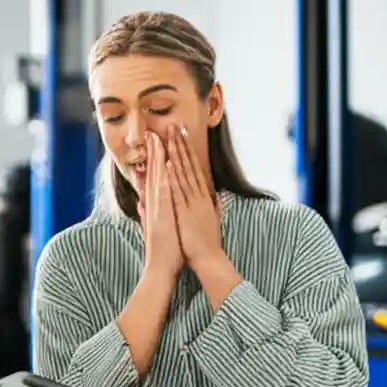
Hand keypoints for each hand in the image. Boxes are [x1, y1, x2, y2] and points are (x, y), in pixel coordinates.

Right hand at [137, 130, 182, 278]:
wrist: (159, 269)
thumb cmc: (162, 251)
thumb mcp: (152, 229)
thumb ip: (145, 214)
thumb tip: (140, 202)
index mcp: (153, 207)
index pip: (153, 179)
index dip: (154, 160)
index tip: (154, 144)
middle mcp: (152, 204)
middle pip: (153, 173)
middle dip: (153, 152)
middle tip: (153, 132)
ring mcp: (156, 208)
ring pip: (157, 177)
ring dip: (157, 158)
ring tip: (156, 139)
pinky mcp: (161, 213)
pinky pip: (163, 191)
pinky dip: (164, 176)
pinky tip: (165, 163)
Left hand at [166, 123, 224, 268]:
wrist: (209, 260)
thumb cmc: (208, 243)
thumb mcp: (212, 220)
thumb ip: (214, 206)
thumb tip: (217, 196)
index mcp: (203, 197)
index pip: (195, 168)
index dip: (188, 151)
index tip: (181, 136)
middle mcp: (199, 196)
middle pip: (190, 166)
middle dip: (182, 145)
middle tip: (175, 126)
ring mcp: (193, 203)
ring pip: (184, 174)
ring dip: (177, 155)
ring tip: (170, 137)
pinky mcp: (186, 212)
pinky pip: (179, 192)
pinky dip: (174, 177)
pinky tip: (169, 163)